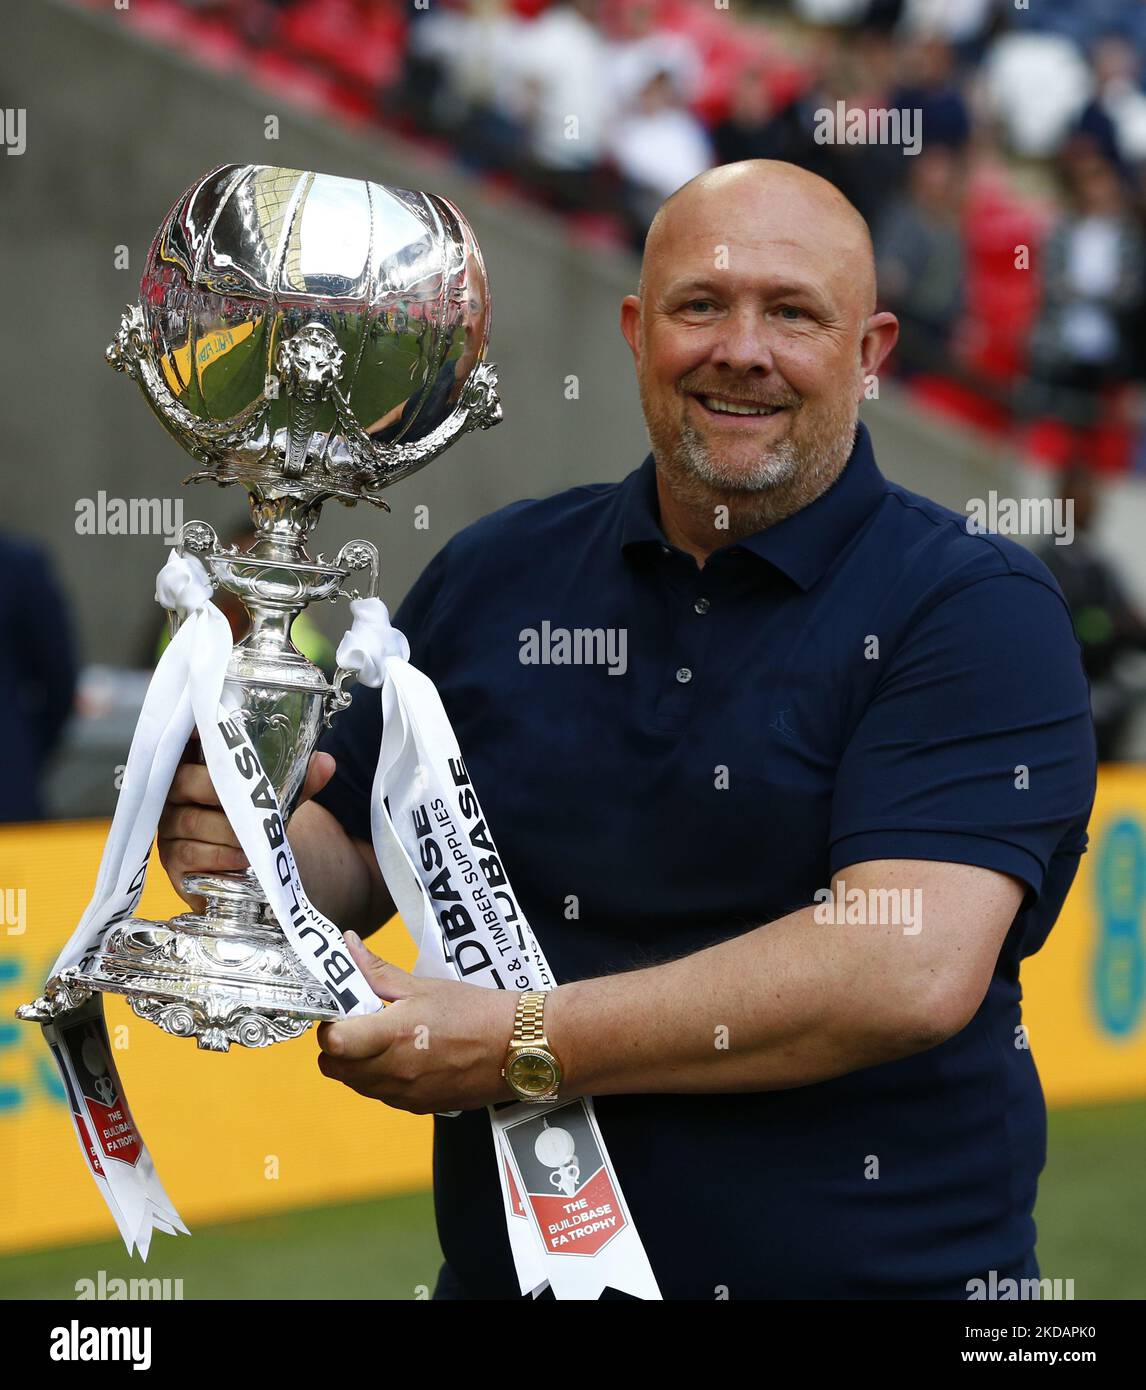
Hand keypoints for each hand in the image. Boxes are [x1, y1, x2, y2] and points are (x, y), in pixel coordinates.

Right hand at [158, 745, 335, 910]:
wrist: (245, 867)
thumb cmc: (254, 821)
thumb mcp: (276, 799)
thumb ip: (300, 781)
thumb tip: (326, 762)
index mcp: (195, 768)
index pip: (183, 743)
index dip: (191, 735)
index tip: (209, 733)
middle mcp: (174, 794)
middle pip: (183, 782)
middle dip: (219, 791)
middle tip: (249, 804)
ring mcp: (169, 828)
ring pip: (190, 820)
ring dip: (226, 830)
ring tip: (254, 838)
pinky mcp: (172, 861)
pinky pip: (189, 853)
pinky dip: (219, 856)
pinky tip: (242, 858)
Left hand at [316, 933, 519, 1113]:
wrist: (516, 1047)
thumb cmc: (473, 1011)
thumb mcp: (423, 985)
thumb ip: (377, 971)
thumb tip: (347, 946)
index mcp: (391, 1036)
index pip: (331, 1043)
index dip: (329, 1024)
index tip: (342, 1010)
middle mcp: (393, 1072)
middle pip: (334, 1068)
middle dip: (339, 1045)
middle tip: (362, 1022)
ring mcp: (404, 1095)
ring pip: (356, 1084)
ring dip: (358, 1063)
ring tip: (388, 1037)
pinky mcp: (417, 1107)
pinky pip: (382, 1095)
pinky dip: (383, 1077)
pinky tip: (408, 1055)